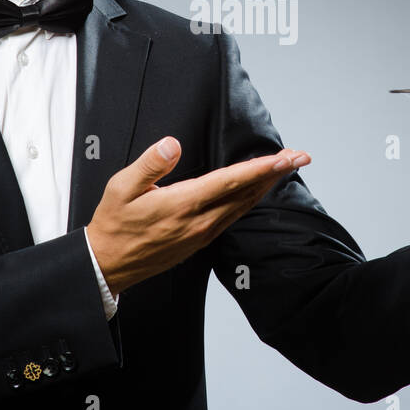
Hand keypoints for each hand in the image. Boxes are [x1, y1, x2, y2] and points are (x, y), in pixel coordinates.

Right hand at [87, 137, 310, 294]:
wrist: (108, 265)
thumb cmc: (113, 224)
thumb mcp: (121, 188)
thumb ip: (150, 164)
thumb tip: (171, 144)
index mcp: (182, 204)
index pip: (231, 181)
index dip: (261, 168)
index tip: (285, 157)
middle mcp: (199, 221)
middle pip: (246, 193)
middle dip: (276, 173)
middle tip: (301, 156)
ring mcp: (202, 234)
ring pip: (243, 206)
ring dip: (266, 186)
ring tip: (285, 169)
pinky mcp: (200, 241)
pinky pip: (233, 217)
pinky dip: (250, 200)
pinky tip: (256, 192)